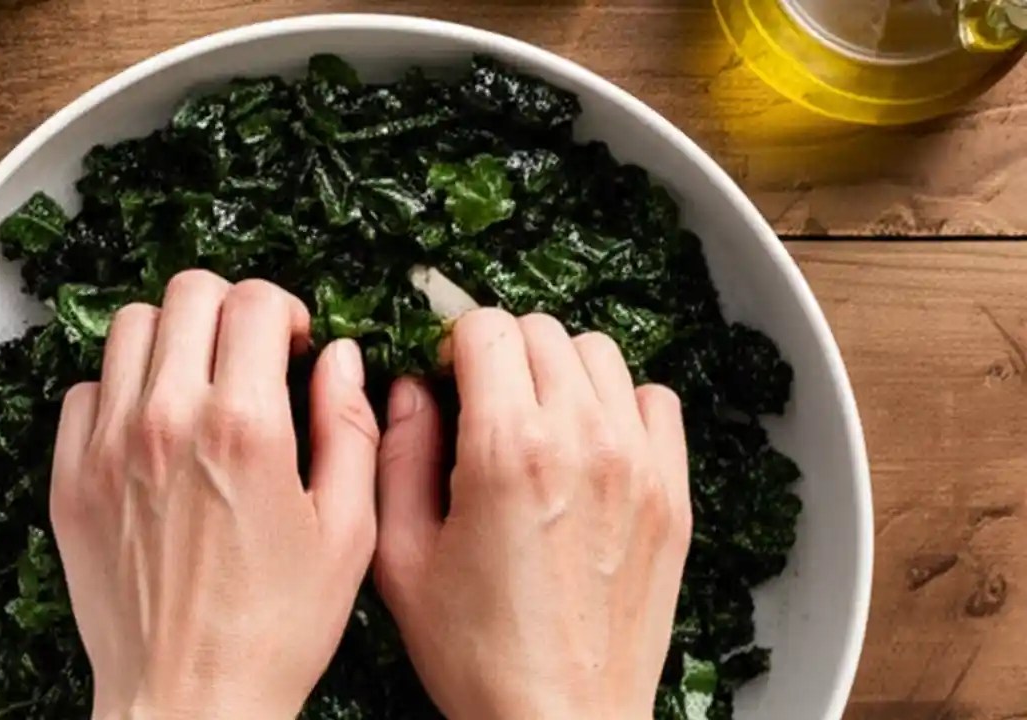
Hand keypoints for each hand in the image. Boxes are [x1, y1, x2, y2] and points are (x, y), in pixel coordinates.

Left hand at [50, 271, 379, 719]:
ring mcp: (108, 447)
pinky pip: (85, 390)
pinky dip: (122, 389)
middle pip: (187, 294)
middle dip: (231, 309)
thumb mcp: (349, 530)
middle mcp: (167, 420)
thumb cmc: (277, 627)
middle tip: (250, 354)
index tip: (295, 346)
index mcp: (245, 426)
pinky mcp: (70, 479)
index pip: (254, 301)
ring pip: (129, 327)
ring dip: (173, 338)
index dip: (286, 310)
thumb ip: (350, 427)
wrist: (191, 702)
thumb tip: (341, 357)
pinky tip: (152, 428)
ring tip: (200, 382)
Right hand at [374, 309, 691, 719]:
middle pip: (541, 330)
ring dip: (559, 368)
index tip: (445, 376)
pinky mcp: (673, 492)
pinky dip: (620, 402)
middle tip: (482, 399)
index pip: (484, 326)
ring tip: (537, 418)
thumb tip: (407, 388)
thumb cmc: (478, 655)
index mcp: (506, 448)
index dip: (452, 342)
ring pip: (599, 353)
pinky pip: (655, 400)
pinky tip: (591, 443)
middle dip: (501, 350)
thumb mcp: (402, 557)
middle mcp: (582, 438)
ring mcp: (638, 463)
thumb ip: (395, 455)